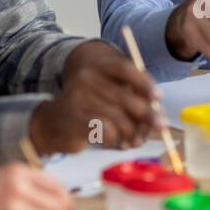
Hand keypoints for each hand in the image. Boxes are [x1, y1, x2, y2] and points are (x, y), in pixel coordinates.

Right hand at [31, 41, 158, 153]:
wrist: (51, 123)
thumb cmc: (87, 109)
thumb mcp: (107, 94)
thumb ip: (130, 95)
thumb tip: (157, 111)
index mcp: (96, 66)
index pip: (125, 69)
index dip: (145, 83)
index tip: (159, 97)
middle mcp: (86, 78)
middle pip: (126, 97)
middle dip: (147, 115)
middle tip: (159, 127)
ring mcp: (78, 98)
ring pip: (120, 118)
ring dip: (134, 132)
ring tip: (136, 140)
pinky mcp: (75, 120)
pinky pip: (107, 131)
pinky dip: (118, 140)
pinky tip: (120, 143)